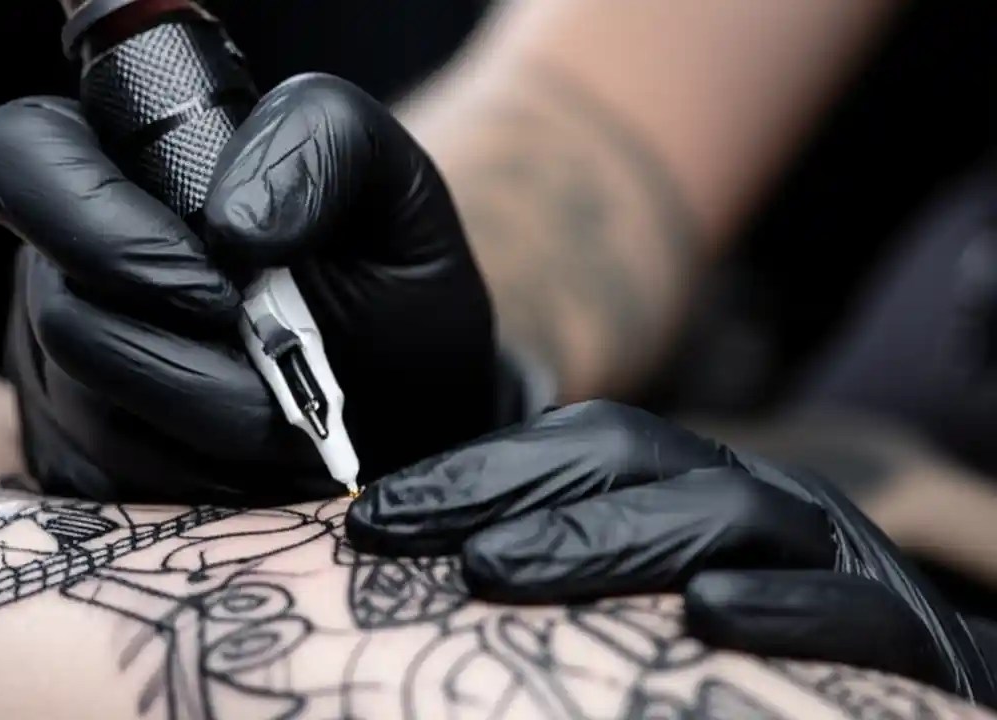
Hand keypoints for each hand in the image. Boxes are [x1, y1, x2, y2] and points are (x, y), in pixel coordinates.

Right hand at [0, 74, 497, 503]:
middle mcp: (68, 264)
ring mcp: (59, 367)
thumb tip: (230, 223)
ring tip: (287, 419)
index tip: (220, 285)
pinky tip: (258, 464)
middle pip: (58, 309)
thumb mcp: (391, 191)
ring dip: (210, 424)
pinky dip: (203, 481)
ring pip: (88, 406)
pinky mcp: (77, 461)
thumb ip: (319, 140)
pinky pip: (105, 487)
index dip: (99, 226)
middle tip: (269, 376)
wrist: (408, 420)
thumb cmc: (393, 296)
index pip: (18, 154)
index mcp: (123, 166)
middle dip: (176, 357)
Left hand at [346, 400, 996, 705]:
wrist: (906, 679)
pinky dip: (779, 604)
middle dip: (501, 487)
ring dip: (600, 536)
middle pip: (626, 456)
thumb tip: (437, 581)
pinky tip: (707, 615)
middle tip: (399, 532)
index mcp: (686, 485)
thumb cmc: (749, 644)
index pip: (571, 445)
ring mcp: (823, 552)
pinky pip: (843, 604)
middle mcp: (749, 495)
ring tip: (494, 570)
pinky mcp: (896, 627)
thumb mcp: (643, 593)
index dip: (468, 470)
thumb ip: (567, 575)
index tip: (371, 515)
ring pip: (720, 509)